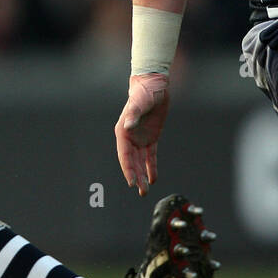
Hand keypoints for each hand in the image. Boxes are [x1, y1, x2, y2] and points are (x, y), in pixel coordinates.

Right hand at [115, 72, 170, 195]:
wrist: (154, 86)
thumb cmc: (144, 93)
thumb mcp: (139, 103)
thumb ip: (133, 115)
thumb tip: (128, 126)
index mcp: (123, 131)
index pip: (124, 155)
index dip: (127, 169)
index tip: (132, 182)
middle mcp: (129, 138)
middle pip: (131, 161)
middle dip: (135, 176)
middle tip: (140, 191)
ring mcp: (139, 139)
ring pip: (140, 161)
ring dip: (142, 175)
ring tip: (145, 190)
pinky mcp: (151, 138)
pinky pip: (150, 156)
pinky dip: (151, 167)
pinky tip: (153, 178)